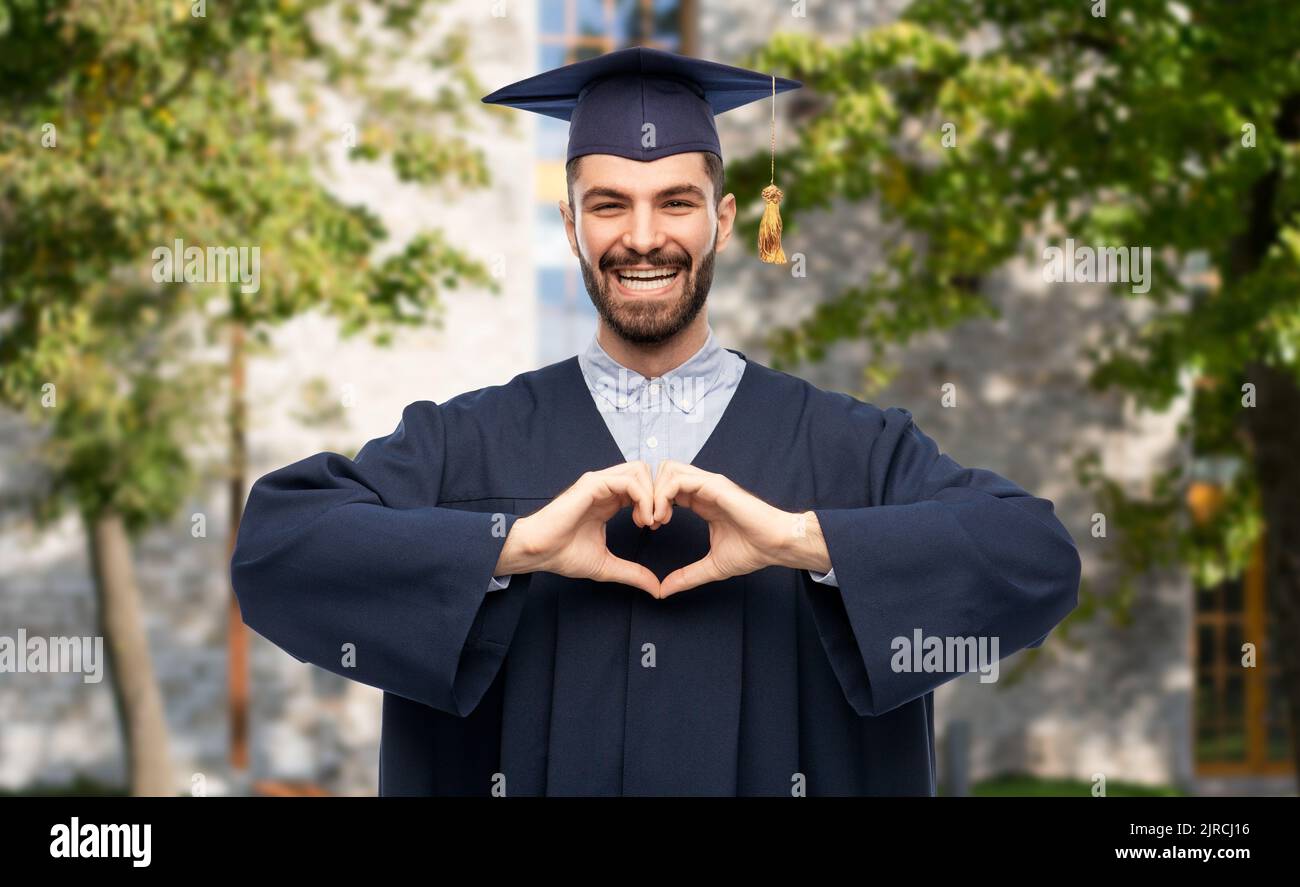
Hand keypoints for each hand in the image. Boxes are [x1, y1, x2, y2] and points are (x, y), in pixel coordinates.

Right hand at [495, 461, 665, 597]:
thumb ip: (633, 573)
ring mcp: (599, 483)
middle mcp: (605, 487)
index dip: (655, 503)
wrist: (537, 552)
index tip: (655, 527)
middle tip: (657, 522)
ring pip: (640, 470)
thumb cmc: (563, 555)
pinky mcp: (592, 484)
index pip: (642, 486)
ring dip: (652, 495)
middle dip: (658, 494)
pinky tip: (641, 519)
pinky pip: (629, 481)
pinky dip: (643, 498)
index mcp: (609, 501)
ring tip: (649, 521)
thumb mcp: (607, 565)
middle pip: (644, 472)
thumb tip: (656, 589)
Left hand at [652, 461, 830, 598]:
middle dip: (649, 494)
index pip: (668, 488)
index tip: (650, 526)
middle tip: (648, 521)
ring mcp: (709, 484)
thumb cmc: (752, 551)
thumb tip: (663, 591)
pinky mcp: (714, 485)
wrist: (776, 545)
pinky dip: (664, 495)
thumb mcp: (711, 567)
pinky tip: (664, 517)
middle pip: (663, 472)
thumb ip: (686, 576)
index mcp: (702, 501)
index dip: (654, 504)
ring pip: (667, 469)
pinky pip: (678, 479)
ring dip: (655, 493)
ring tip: (656, 519)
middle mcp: (703, 488)